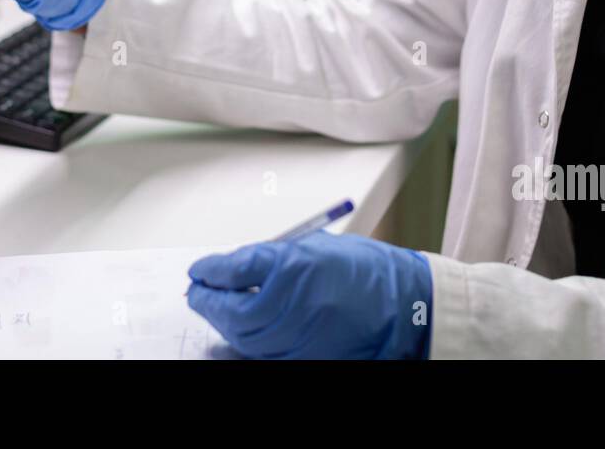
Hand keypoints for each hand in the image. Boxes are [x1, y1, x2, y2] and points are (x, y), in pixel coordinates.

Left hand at [186, 231, 432, 358]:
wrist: (407, 305)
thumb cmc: (366, 271)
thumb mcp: (315, 247)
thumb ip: (273, 258)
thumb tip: (233, 269)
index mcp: (297, 265)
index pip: (237, 269)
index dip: (212, 269)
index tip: (199, 270)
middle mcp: (294, 303)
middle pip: (234, 308)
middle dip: (209, 301)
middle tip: (197, 292)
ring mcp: (300, 336)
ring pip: (244, 337)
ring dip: (223, 324)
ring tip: (213, 310)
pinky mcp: (306, 358)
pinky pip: (264, 353)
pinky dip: (246, 342)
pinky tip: (240, 330)